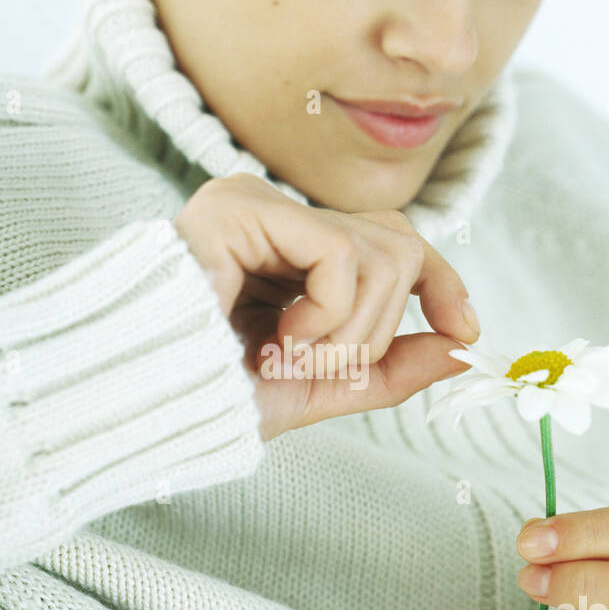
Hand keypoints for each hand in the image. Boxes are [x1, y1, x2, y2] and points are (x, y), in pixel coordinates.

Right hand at [174, 172, 479, 441]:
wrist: (141, 406)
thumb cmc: (210, 395)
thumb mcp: (318, 386)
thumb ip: (388, 366)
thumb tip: (462, 346)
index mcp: (289, 252)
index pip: (391, 239)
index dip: (441, 280)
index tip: (467, 330)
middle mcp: (276, 215)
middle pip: (399, 245)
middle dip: (382, 326)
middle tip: (319, 366)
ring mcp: (256, 202)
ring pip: (383, 252)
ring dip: (353, 330)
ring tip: (287, 355)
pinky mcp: (238, 206)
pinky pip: (341, 255)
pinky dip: (328, 314)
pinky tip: (277, 337)